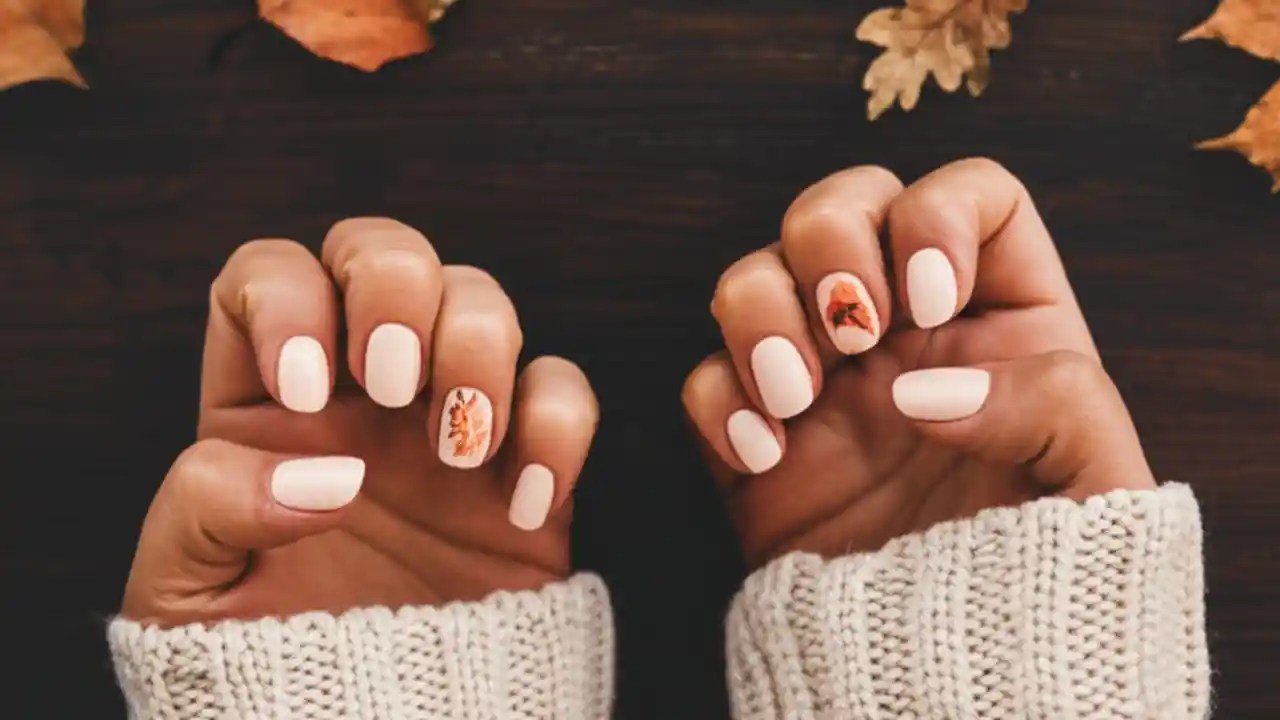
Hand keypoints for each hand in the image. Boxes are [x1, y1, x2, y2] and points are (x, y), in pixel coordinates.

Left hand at [121, 218, 597, 624]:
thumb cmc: (268, 658)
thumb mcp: (186, 590)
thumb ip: (207, 508)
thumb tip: (318, 471)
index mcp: (269, 398)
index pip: (268, 275)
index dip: (286, 297)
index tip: (308, 385)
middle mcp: (364, 388)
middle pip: (382, 250)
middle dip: (396, 287)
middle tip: (397, 378)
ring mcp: (449, 417)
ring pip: (479, 296)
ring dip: (477, 347)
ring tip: (459, 448)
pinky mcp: (526, 464)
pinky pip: (561, 391)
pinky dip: (556, 426)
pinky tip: (525, 502)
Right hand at [682, 159, 1155, 567]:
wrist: (951, 674)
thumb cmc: (1044, 581)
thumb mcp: (1098, 483)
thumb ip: (1054, 399)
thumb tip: (926, 385)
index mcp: (999, 321)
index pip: (968, 195)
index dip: (937, 214)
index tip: (929, 296)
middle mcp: (903, 336)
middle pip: (843, 203)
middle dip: (831, 240)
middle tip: (855, 328)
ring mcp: (821, 383)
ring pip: (755, 275)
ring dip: (760, 312)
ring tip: (798, 393)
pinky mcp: (756, 440)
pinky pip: (706, 380)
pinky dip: (720, 401)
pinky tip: (764, 455)